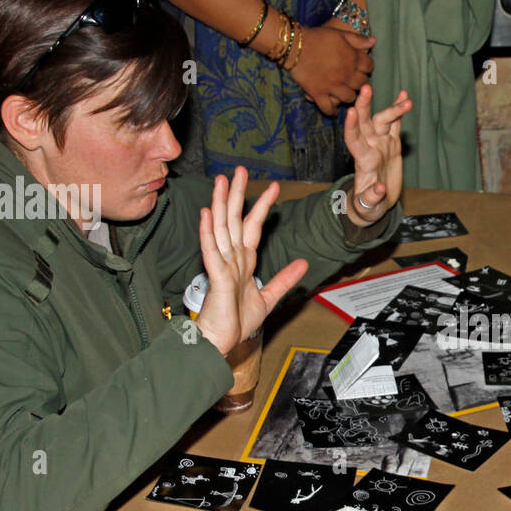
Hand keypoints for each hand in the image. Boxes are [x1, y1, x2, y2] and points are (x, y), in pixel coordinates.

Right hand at [195, 166, 309, 355]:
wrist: (220, 341)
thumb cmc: (236, 321)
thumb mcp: (268, 297)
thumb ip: (284, 279)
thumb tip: (303, 263)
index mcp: (243, 262)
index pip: (252, 227)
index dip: (261, 207)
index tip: (273, 187)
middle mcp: (231, 259)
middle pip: (233, 220)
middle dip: (237, 194)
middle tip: (239, 169)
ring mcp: (222, 266)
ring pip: (221, 229)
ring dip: (220, 204)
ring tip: (221, 181)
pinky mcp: (215, 278)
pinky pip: (212, 252)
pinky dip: (209, 233)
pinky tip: (207, 214)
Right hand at [289, 24, 374, 114]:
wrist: (294, 45)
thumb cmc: (317, 37)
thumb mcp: (339, 34)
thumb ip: (357, 39)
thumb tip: (374, 42)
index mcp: (353, 58)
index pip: (369, 66)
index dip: (366, 66)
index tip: (361, 66)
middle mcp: (347, 74)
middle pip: (362, 84)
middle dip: (360, 82)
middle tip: (354, 80)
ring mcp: (333, 86)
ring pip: (350, 98)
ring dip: (349, 96)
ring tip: (345, 93)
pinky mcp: (319, 94)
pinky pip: (328, 108)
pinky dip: (331, 110)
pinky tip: (333, 110)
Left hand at [344, 84, 410, 226]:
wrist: (375, 203)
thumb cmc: (368, 207)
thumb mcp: (368, 207)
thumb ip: (371, 197)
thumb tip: (380, 190)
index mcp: (362, 161)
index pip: (353, 140)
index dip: (351, 126)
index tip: (350, 111)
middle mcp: (369, 147)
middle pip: (365, 123)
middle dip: (364, 105)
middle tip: (366, 88)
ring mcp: (381, 143)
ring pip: (383, 120)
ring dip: (393, 108)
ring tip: (406, 98)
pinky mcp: (392, 144)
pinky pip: (395, 123)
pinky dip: (399, 109)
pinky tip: (405, 96)